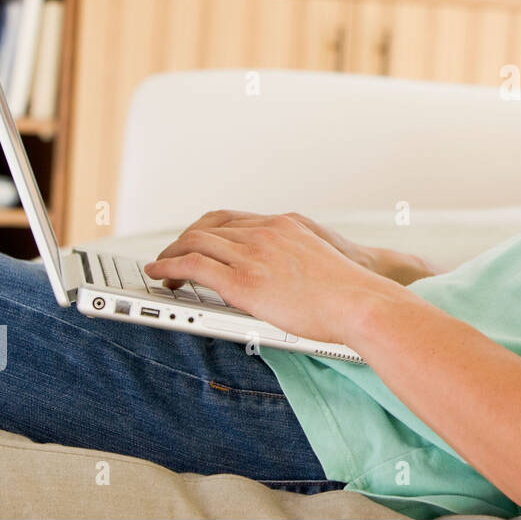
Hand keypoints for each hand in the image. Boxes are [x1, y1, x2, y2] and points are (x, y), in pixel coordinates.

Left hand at [149, 210, 376, 288]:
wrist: (361, 301)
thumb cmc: (349, 293)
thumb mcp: (319, 261)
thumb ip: (294, 260)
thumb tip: (282, 281)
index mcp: (284, 225)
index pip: (231, 218)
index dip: (205, 230)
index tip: (194, 242)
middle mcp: (265, 232)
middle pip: (208, 226)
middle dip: (183, 241)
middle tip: (171, 259)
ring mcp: (253, 253)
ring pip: (194, 241)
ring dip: (170, 255)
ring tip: (160, 270)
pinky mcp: (243, 280)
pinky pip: (193, 265)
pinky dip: (169, 267)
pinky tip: (159, 276)